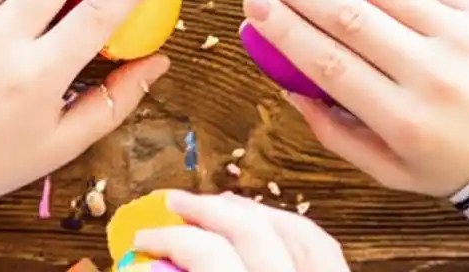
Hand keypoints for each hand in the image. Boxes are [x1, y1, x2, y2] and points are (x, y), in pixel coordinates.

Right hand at [132, 191, 348, 270]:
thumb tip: (149, 267)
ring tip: (221, 204)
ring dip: (254, 210)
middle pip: (252, 232)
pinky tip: (271, 226)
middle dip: (208, 210)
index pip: (209, 256)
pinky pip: (325, 251)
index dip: (170, 239)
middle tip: (174, 203)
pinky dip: (295, 229)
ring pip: (297, 232)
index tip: (143, 239)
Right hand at [242, 0, 468, 196]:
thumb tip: (286, 84)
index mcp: (404, 119)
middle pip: (347, 16)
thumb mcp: (390, 169)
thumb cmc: (459, 167)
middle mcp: (431, 74)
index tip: (252, 5)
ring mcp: (461, 38)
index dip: (284, 29)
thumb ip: (332, 131)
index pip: (328, 63)